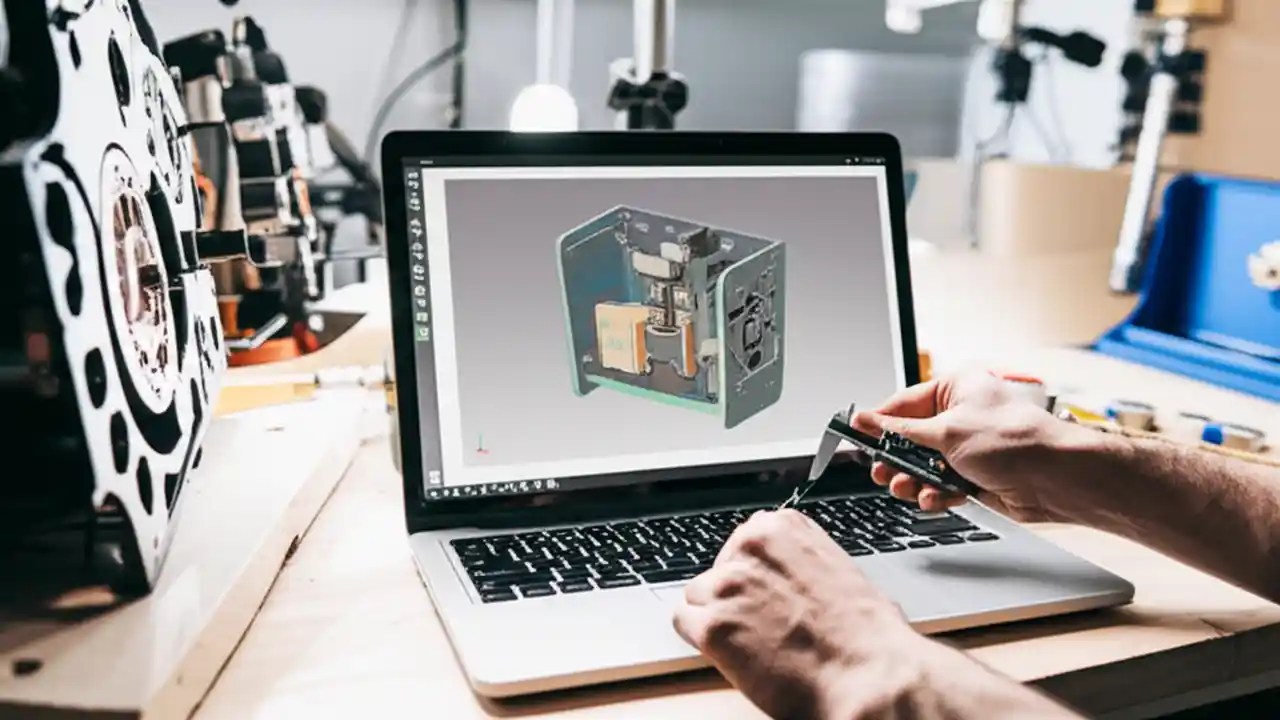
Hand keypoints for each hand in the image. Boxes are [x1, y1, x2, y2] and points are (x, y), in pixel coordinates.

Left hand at [671, 509, 941, 719]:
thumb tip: (789, 576)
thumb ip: (800, 563)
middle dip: (732, 595)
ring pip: (697, 596)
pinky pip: (684, 624)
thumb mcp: (839, 572)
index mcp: (782, 527)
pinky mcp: (712, 626)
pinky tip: (733, 653)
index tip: (760, 591)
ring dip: (717, 617)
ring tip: (752, 642)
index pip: (743, 541)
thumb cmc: (867, 636)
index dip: (751, 572)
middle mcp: (749, 548)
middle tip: (759, 623)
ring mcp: (727, 586)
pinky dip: (702, 641)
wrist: (869, 679)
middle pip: (717, 569)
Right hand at [852, 370, 1086, 522]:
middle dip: (896, 459)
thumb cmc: (1016, 441)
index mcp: (956, 388)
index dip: (879, 423)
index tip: (857, 436)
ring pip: (924, 466)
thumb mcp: (946, 431)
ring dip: (913, 480)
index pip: (904, 404)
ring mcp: (968, 447)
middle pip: (911, 439)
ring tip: (906, 488)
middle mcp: (961, 415)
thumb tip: (867, 421)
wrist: (1056, 478)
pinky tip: (933, 499)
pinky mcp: (976, 476)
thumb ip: (900, 431)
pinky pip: (942, 486)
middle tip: (881, 470)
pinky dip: (935, 494)